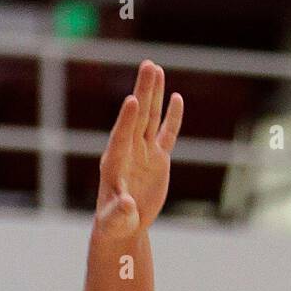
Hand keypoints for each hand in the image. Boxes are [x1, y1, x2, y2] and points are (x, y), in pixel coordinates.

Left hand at [94, 60, 183, 240]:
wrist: (124, 224)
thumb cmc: (115, 223)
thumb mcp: (116, 220)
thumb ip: (120, 211)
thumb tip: (127, 204)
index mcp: (114, 163)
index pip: (121, 136)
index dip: (126, 119)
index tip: (132, 99)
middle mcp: (128, 151)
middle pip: (137, 117)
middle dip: (143, 91)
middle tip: (148, 65)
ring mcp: (144, 151)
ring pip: (151, 118)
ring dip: (154, 94)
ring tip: (156, 69)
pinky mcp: (158, 158)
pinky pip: (167, 133)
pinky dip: (172, 117)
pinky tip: (176, 98)